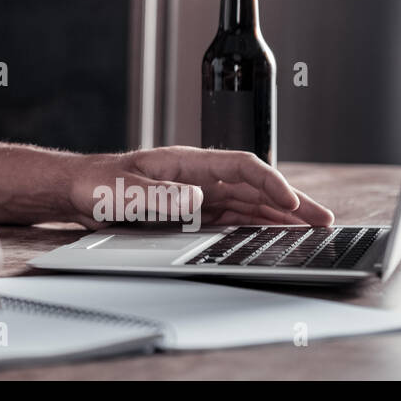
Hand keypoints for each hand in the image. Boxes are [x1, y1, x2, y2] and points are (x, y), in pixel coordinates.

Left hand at [63, 147, 334, 229]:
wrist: (76, 191)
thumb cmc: (96, 183)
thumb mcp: (124, 190)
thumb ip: (160, 195)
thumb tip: (198, 200)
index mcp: (185, 162)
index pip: (239, 167)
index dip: (269, 182)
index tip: (290, 201)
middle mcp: (196, 177)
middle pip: (253, 187)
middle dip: (289, 202)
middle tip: (324, 220)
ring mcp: (196, 195)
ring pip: (248, 204)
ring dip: (279, 217)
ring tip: (311, 230)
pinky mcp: (190, 214)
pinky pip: (232, 220)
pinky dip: (256, 228)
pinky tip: (273, 238)